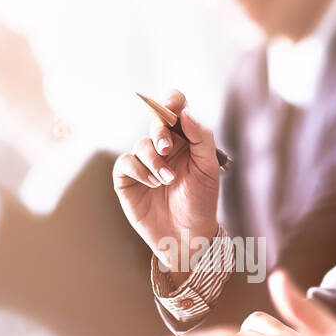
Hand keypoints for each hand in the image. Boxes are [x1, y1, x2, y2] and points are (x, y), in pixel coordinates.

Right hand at [112, 89, 220, 268]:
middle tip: (167, 148)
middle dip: (160, 131)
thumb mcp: (208, 169)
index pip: (175, 108)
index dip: (171, 101)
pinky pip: (126, 163)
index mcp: (184, 139)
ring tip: (167, 180)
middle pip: (155, 121)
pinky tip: (153, 184)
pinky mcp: (128, 178)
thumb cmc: (201, 202)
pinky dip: (139, 170)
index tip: (170, 106)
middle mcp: (163, 146)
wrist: (188, 235)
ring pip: (141, 144)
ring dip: (154, 161)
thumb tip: (185, 113)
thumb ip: (201, 138)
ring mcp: (144, 162)